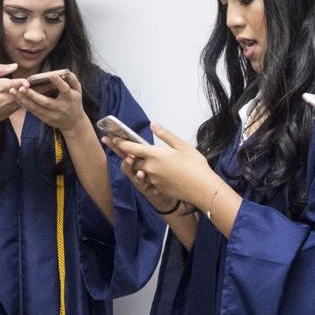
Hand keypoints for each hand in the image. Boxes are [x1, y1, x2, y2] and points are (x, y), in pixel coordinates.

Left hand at [9, 71, 89, 134]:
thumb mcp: (78, 91)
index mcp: (69, 99)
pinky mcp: (44, 118)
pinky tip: (15, 98)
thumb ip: (73, 80)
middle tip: (22, 87)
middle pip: (45, 102)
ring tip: (13, 91)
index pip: (64, 90)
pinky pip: (32, 111)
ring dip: (23, 100)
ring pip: (35, 108)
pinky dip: (23, 104)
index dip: (59, 83)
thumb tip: (66, 71)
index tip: (52, 75)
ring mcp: (51, 115)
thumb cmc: (75, 103)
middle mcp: (59, 108)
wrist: (73, 124)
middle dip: (33, 95)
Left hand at [102, 123, 217, 207]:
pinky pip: (149, 180)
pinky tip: (158, 173)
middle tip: (115, 146)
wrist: (203, 189)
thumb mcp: (182, 145)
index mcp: (155, 155)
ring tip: (139, 159)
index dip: (119, 142)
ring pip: (140, 170)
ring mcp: (153, 180)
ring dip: (138, 165)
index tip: (111, 138)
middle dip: (124, 153)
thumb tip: (153, 124)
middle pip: (132, 160)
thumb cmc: (195, 166)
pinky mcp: (158, 188)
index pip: (131, 147)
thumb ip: (165, 135)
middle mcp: (150, 168)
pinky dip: (149, 175)